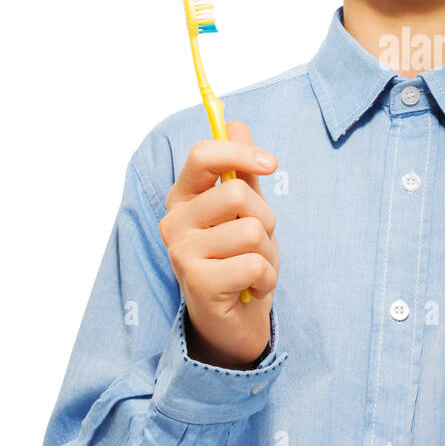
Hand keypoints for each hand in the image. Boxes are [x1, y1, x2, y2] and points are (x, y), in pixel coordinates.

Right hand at [158, 119, 279, 368]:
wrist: (234, 322)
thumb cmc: (238, 260)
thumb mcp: (245, 211)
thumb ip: (241, 171)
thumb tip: (235, 124)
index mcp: (183, 198)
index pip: (202, 156)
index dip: (240, 153)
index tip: (271, 164)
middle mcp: (173, 223)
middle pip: (236, 194)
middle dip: (265, 218)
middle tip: (256, 242)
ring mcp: (181, 254)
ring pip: (251, 230)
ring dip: (268, 252)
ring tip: (252, 268)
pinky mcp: (198, 284)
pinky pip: (255, 264)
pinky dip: (267, 278)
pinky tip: (251, 288)